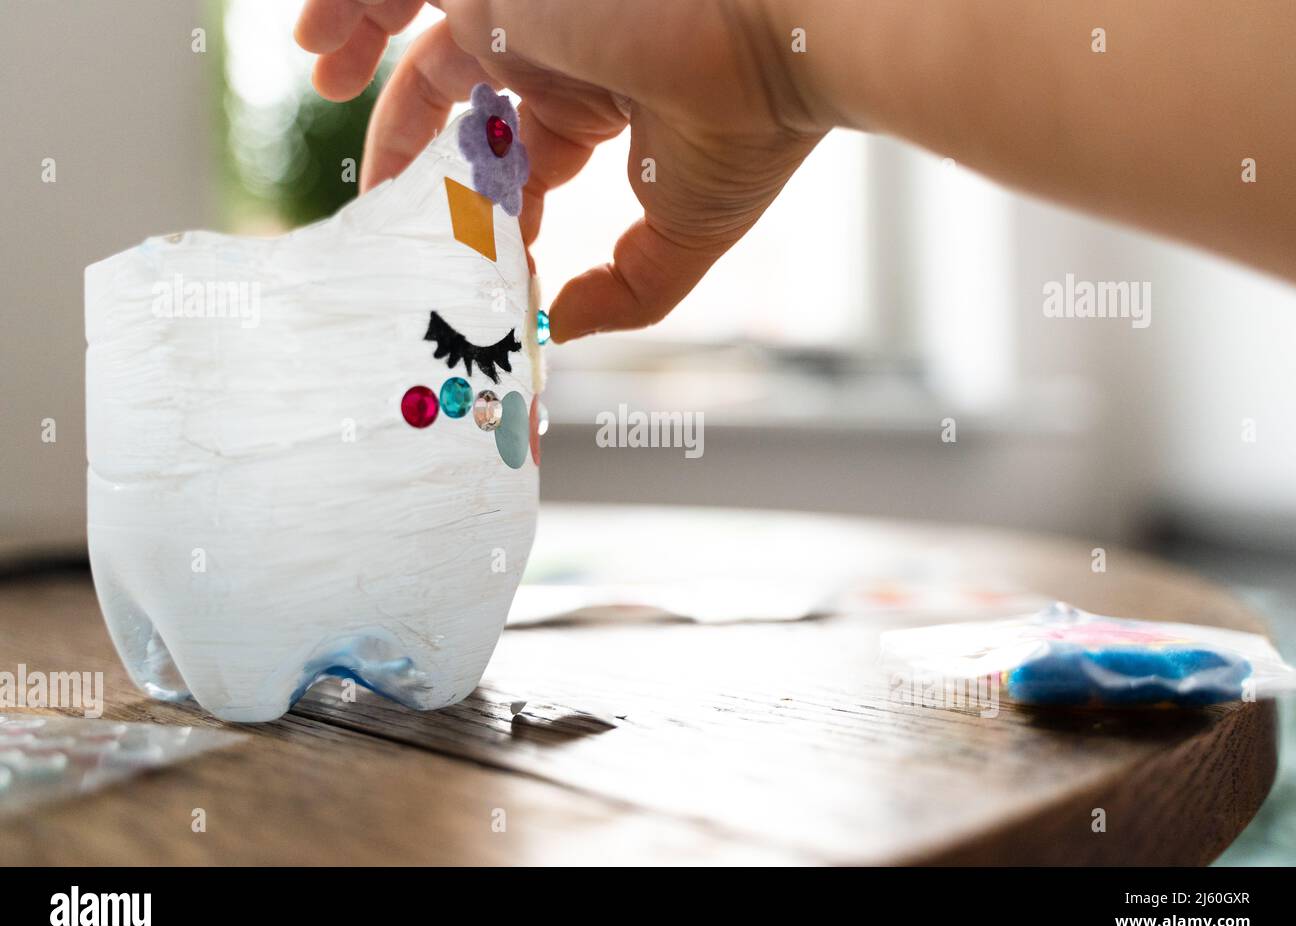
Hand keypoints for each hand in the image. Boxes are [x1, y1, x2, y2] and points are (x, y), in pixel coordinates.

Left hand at [295, 0, 825, 340]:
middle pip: (458, 87)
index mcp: (603, 95)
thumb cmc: (750, 131)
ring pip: (418, 16)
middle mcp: (559, 41)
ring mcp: (521, 0)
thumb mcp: (681, 234)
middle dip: (415, 142)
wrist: (783, 42)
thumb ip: (623, 289)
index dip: (480, 205)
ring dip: (362, 45)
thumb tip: (559, 326)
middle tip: (385, 199)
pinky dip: (348, 5)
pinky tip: (314, 47)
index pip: (516, 148)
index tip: (462, 258)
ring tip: (321, 80)